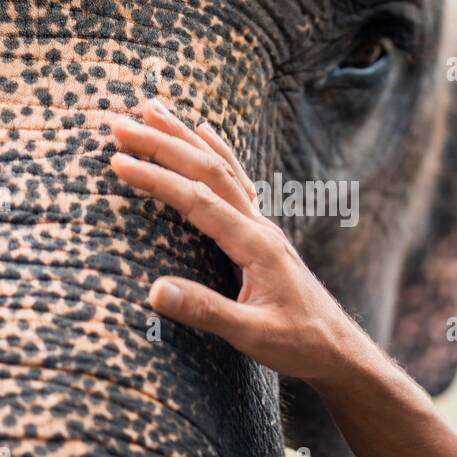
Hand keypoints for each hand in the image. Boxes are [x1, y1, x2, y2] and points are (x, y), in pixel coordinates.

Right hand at [110, 100, 359, 383]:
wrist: (338, 349)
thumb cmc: (299, 344)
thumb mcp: (252, 335)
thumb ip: (206, 312)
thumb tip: (154, 291)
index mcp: (255, 245)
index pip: (197, 201)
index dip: (156, 179)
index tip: (118, 161)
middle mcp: (260, 226)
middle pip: (208, 171)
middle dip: (163, 144)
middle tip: (120, 123)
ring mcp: (263, 226)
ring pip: (221, 168)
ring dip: (185, 137)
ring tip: (153, 107)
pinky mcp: (262, 233)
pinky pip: (235, 180)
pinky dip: (215, 152)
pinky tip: (204, 133)